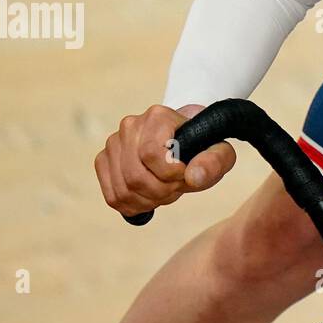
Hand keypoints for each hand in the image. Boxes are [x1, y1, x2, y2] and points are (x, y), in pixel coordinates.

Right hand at [94, 103, 235, 216]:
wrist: (184, 142)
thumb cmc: (201, 147)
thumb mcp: (219, 153)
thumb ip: (214, 162)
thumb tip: (193, 176)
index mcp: (158, 117)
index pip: (151, 154)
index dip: (170, 175)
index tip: (184, 174)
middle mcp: (130, 125)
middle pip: (136, 177)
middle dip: (161, 192)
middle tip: (177, 187)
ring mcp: (113, 143)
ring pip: (124, 190)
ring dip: (149, 200)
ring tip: (165, 190)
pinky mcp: (103, 161)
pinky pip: (113, 196)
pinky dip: (134, 205)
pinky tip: (149, 197)